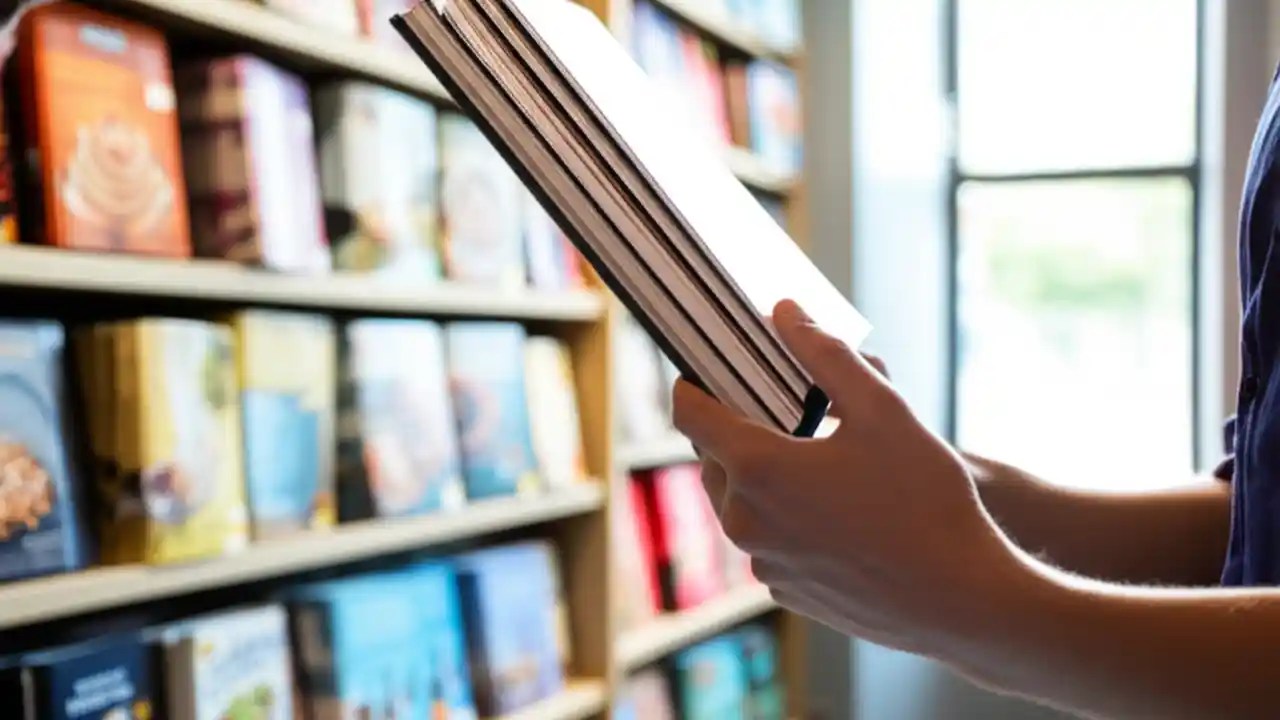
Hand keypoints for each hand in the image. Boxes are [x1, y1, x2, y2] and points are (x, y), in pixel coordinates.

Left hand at [674, 300, 1031, 663]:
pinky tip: (833, 509)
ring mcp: (764, 564)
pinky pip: (768, 541)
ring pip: (740, 504)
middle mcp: (746, 522)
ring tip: (811, 457)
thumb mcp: (883, 409)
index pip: (691, 415)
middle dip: (735, 429)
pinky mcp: (786, 593)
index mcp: (757, 469)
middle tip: (776, 408)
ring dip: (760, 475)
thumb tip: (785, 314)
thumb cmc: (926, 500)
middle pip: (714, 459)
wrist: (962, 600)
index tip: (707, 370)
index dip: (692, 385)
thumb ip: (827, 354)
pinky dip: (783, 518)